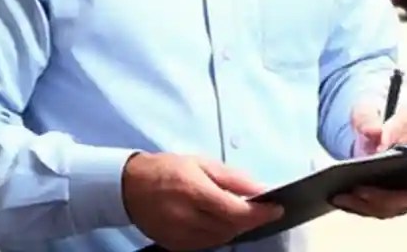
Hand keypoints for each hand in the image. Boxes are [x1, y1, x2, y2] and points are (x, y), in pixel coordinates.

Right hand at [121, 152, 283, 250]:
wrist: (129, 186)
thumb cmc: (168, 169)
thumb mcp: (202, 163)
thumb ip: (233, 179)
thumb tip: (262, 190)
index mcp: (194, 191)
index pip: (236, 211)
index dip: (260, 213)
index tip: (277, 208)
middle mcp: (186, 217)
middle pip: (231, 228)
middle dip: (248, 219)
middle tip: (256, 208)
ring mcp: (179, 235)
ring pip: (220, 239)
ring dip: (234, 228)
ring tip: (233, 212)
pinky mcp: (174, 245)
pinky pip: (206, 245)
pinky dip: (217, 235)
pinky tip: (216, 221)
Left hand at [331, 101, 406, 219]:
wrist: (367, 127)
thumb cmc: (377, 116)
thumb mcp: (370, 108)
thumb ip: (371, 118)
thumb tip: (374, 133)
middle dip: (386, 196)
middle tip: (361, 189)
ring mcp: (404, 192)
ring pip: (390, 207)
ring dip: (366, 204)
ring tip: (341, 195)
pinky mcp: (386, 200)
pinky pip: (373, 209)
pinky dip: (356, 206)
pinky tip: (337, 198)